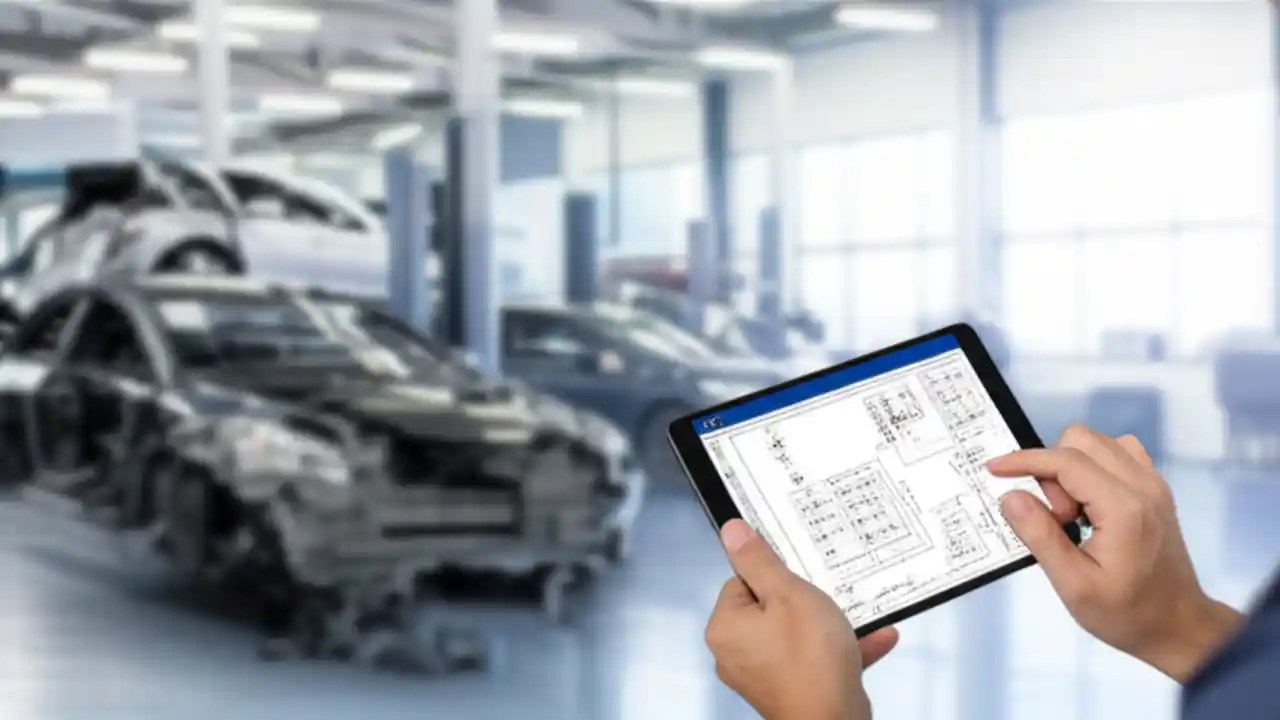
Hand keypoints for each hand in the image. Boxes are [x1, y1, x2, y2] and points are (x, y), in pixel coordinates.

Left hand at [705, 519, 899, 719]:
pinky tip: (877, 637)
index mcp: (725, 627)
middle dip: (806, 600)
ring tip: (855, 614)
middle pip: (769, 607)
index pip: (742, 581)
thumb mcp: (788, 594)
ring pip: (797, 634)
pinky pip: (813, 659)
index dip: (775, 577)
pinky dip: (840, 649)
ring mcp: (762, 675)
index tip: (801, 580)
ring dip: (830, 625)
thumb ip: (759, 561)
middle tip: (829, 598)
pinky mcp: (789, 690)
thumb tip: (731, 530)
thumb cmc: (810, 657)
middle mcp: (735, 653)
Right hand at [989, 425, 1241, 682]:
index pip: (1065, 461)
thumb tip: (1009, 496)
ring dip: (1072, 469)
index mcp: (1124, 508)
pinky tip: (1090, 505)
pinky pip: (1117, 455)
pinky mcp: (1155, 490)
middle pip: (1080, 441)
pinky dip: (1092, 470)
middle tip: (1057, 518)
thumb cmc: (1127, 614)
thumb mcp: (1073, 585)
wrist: (1180, 627)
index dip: (1024, 460)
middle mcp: (1143, 486)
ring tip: (1073, 515)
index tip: (994, 469)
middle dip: (1053, 472)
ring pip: (1098, 443)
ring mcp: (1154, 484)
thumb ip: (1040, 536)